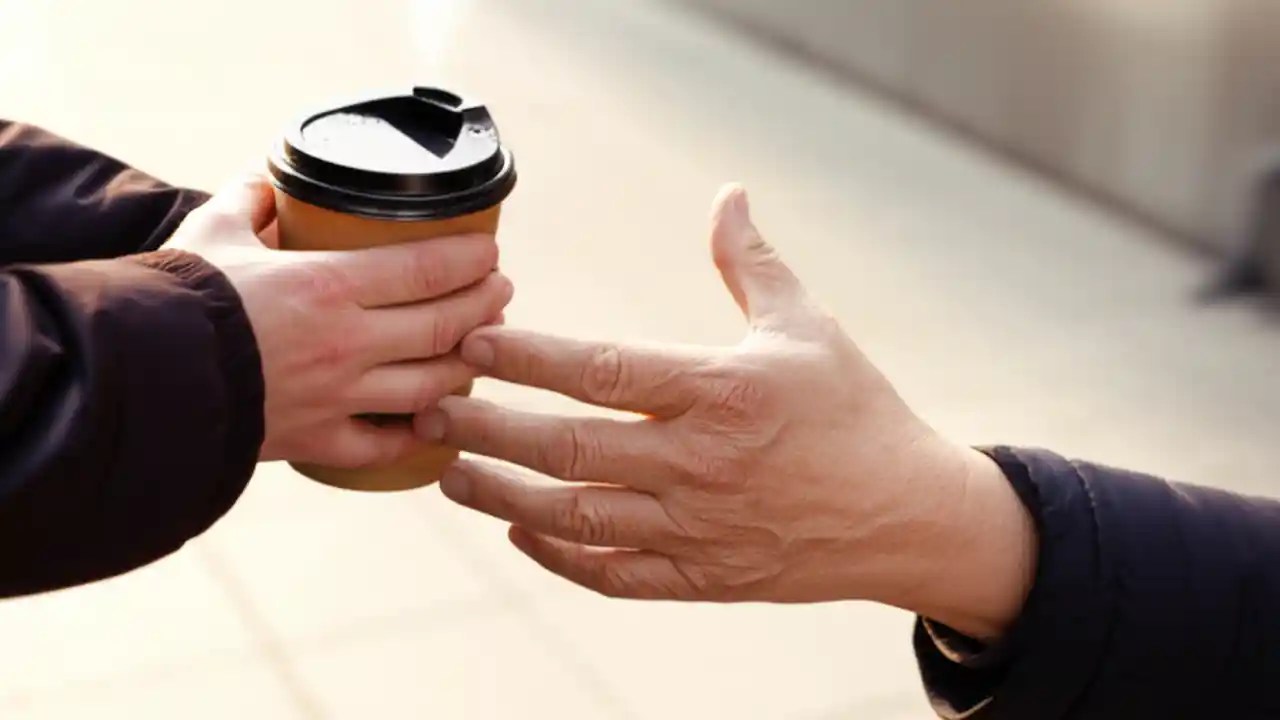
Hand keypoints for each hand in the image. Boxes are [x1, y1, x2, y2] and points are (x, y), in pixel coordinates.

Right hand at [167, 175, 512, 467]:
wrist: (136, 379)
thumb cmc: (176, 301)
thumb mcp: (213, 233)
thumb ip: (248, 200)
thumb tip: (267, 181)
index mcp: (329, 286)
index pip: (426, 268)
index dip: (471, 259)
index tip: (491, 252)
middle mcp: (348, 343)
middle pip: (444, 326)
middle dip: (485, 306)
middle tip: (501, 292)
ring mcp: (339, 397)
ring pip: (431, 385)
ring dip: (468, 365)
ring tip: (485, 346)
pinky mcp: (319, 440)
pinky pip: (386, 445)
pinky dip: (419, 436)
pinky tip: (439, 423)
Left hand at [421, 185, 1034, 639]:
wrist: (906, 514)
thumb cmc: (855, 411)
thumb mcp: (808, 325)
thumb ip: (751, 264)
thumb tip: (727, 195)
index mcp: (722, 393)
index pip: (600, 372)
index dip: (527, 359)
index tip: (472, 346)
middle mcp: (701, 464)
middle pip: (566, 449)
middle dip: (486, 430)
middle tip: (430, 413)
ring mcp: (699, 529)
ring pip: (575, 519)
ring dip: (502, 498)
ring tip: (450, 477)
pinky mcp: (705, 578)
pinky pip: (614, 575)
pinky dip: (560, 558)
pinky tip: (522, 534)